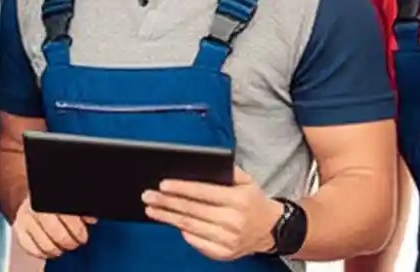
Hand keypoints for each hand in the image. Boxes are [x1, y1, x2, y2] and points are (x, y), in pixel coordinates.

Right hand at [11, 196, 96, 259]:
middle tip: (76, 241)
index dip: (78, 230)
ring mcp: (25, 220)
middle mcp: (36, 208)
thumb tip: (91, 218)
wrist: (31, 198)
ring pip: (47, 246)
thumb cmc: (53, 199)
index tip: (83, 235)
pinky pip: (33, 250)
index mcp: (49, 196)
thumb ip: (81, 208)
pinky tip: (51, 247)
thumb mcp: (69, 198)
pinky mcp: (19, 231)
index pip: (68, 218)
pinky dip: (44, 253)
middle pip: (59, 235)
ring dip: (59, 250)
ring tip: (64, 245)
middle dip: (71, 242)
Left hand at [142, 166, 283, 260]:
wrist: (271, 230)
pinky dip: (182, 232)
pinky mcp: (223, 254)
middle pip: (192, 210)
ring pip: (190, 226)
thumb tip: (203, 165)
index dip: (182, 188)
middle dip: (167, 202)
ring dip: (168, 217)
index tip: (163, 184)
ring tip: (151, 209)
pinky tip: (170, 222)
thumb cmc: (253, 201)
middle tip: (148, 195)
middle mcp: (233, 221)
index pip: (204, 192)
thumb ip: (228, 171)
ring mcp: (228, 240)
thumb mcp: (247, 181)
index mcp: (238, 200)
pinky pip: (197, 242)